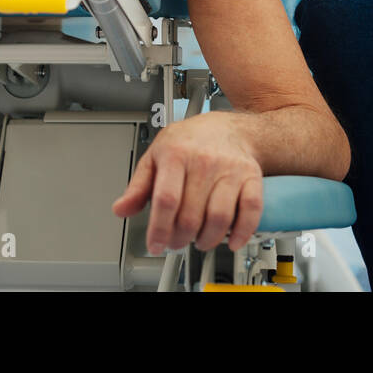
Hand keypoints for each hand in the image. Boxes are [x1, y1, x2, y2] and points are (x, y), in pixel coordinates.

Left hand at [112, 111, 263, 253]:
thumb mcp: (155, 155)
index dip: (159, 228)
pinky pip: (251, 210)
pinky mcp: (251, 177)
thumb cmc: (188, 141)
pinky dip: (242, 231)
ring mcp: (230, 169)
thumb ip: (138, 186)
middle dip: (180, 238)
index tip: (155, 244)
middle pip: (191, 215)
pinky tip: (232, 240)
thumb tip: (121, 209)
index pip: (166, 199)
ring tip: (199, 241)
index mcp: (176, 154)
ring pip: (220, 217)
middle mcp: (204, 161)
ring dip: (207, 240)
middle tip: (176, 243)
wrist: (226, 127)